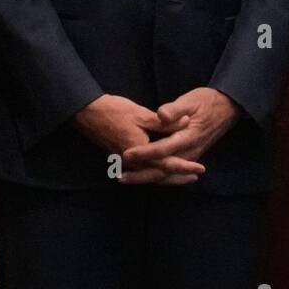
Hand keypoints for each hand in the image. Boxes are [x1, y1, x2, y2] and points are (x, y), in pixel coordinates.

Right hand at [73, 93, 205, 185]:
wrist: (87, 112)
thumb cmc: (115, 110)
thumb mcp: (142, 114)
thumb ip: (165, 122)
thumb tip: (187, 122)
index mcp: (139, 151)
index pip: (166, 164)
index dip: (184, 166)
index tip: (200, 169)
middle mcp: (132, 162)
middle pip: (158, 175)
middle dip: (177, 177)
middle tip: (195, 177)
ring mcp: (124, 162)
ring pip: (149, 175)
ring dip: (166, 176)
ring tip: (182, 176)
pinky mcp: (120, 158)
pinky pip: (141, 170)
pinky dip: (154, 171)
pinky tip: (161, 168)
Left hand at [119, 88, 242, 184]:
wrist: (228, 108)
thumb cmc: (208, 101)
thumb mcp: (191, 100)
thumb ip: (175, 110)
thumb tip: (161, 115)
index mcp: (188, 137)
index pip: (162, 150)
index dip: (144, 153)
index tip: (126, 153)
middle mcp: (189, 152)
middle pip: (162, 170)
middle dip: (140, 175)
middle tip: (120, 177)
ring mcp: (190, 157)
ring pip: (167, 174)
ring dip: (147, 177)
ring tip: (126, 178)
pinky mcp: (190, 157)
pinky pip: (172, 172)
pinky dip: (158, 176)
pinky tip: (145, 176)